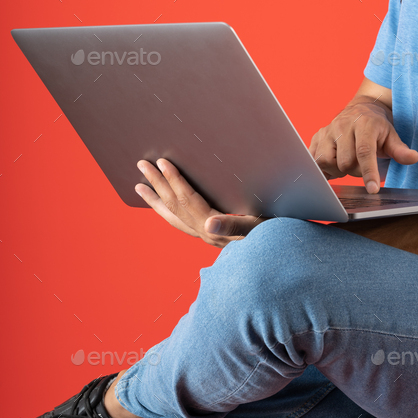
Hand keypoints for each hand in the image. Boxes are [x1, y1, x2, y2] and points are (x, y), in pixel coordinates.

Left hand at [135, 158, 267, 247]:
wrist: (278, 255)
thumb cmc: (273, 234)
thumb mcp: (257, 226)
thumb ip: (233, 226)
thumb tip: (208, 224)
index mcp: (216, 228)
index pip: (189, 201)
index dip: (175, 180)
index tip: (163, 162)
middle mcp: (206, 233)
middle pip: (176, 206)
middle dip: (158, 184)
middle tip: (142, 164)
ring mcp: (205, 235)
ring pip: (173, 216)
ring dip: (156, 198)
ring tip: (139, 185)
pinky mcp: (208, 235)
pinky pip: (180, 222)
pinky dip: (167, 210)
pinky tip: (160, 202)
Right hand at [308, 98, 417, 191]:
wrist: (361, 109)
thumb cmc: (377, 127)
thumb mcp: (392, 136)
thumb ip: (400, 150)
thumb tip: (413, 158)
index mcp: (363, 124)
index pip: (364, 151)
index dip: (368, 172)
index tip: (372, 189)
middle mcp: (342, 125)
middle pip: (344, 161)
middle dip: (354, 171)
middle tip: (361, 166)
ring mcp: (327, 131)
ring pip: (324, 162)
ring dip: (336, 169)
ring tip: (346, 163)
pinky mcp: (316, 137)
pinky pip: (313, 159)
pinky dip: (323, 167)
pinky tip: (333, 165)